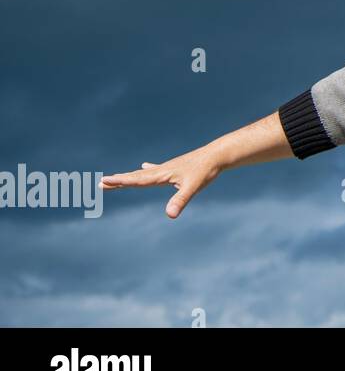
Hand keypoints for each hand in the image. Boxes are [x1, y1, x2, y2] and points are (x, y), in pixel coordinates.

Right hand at [101, 147, 223, 218]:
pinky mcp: (175, 167)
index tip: (103, 181)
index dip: (120, 182)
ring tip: (117, 177)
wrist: (217, 155)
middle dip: (119, 181)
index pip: (137, 179)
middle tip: (101, 183)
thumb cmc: (205, 170)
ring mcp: (168, 168)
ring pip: (144, 172)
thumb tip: (169, 215)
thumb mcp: (193, 187)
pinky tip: (144, 165)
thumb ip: (180, 200)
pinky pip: (157, 169)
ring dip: (130, 176)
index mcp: (162, 174)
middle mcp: (161, 170)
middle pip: (136, 176)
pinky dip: (148, 169)